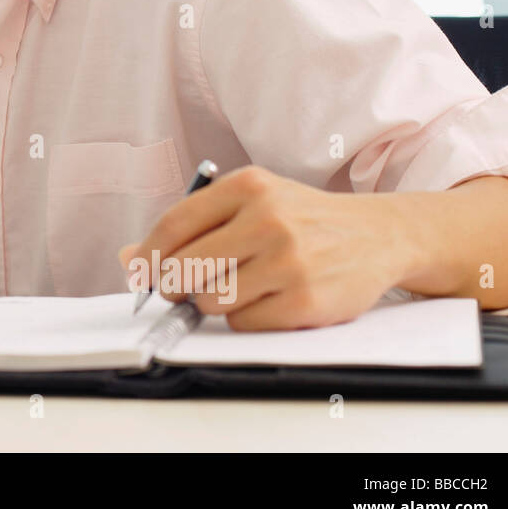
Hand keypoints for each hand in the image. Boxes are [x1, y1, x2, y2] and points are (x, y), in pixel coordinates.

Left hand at [116, 165, 417, 330]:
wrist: (378, 236)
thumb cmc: (302, 219)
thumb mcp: (250, 203)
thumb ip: (191, 225)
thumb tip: (129, 259)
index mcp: (248, 186)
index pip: (174, 225)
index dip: (147, 255)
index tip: (138, 273)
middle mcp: (268, 219)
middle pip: (185, 267)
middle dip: (173, 285)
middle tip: (181, 288)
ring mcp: (288, 261)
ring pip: (210, 299)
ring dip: (214, 301)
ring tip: (240, 285)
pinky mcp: (304, 300)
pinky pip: (242, 322)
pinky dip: (245, 317)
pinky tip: (268, 298)